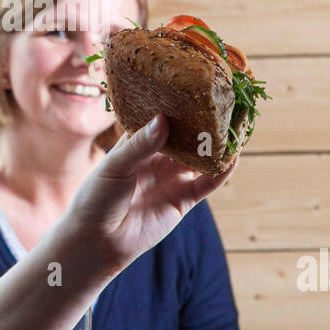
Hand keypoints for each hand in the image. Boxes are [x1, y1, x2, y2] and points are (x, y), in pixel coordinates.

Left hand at [64, 114, 237, 272]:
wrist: (96, 241)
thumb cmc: (96, 198)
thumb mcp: (116, 165)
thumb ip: (141, 144)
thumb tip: (164, 119)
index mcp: (137, 145)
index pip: (162, 120)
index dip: (177, 107)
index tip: (193, 89)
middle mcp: (157, 160)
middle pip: (185, 138)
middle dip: (202, 124)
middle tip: (221, 105)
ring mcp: (171, 180)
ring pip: (200, 159)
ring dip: (216, 146)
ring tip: (234, 127)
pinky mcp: (182, 201)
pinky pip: (206, 184)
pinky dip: (220, 172)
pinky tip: (233, 157)